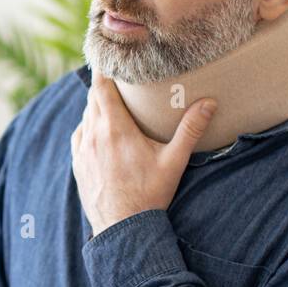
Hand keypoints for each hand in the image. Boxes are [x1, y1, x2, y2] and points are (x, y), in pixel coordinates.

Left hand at [69, 71, 215, 237]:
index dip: (104, 70)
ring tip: (111, 102)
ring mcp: (81, 151)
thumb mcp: (173, 161)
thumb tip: (209, 103)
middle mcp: (93, 135)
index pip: (102, 88)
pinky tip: (100, 130)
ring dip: (96, 108)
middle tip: (116, 76)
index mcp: (114, 129)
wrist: (122, 229)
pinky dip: (88, 127)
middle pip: (92, 99)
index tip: (108, 57)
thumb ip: (190, 130)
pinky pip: (79, 135)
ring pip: (85, 117)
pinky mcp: (77, 164)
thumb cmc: (149, 196)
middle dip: (103, 87)